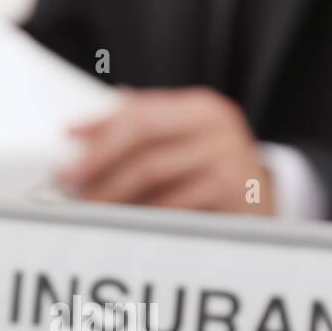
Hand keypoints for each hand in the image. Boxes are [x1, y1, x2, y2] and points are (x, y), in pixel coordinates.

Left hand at [59, 88, 274, 215]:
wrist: (265, 204)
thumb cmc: (212, 174)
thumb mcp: (178, 144)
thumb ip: (135, 132)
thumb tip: (77, 131)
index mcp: (201, 108)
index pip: (140, 114)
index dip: (99, 132)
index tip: (67, 149)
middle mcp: (219, 126)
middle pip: (144, 141)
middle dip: (100, 163)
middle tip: (70, 183)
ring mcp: (230, 157)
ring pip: (153, 173)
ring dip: (114, 193)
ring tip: (90, 207)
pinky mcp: (234, 192)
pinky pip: (174, 204)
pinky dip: (143, 214)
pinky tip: (125, 222)